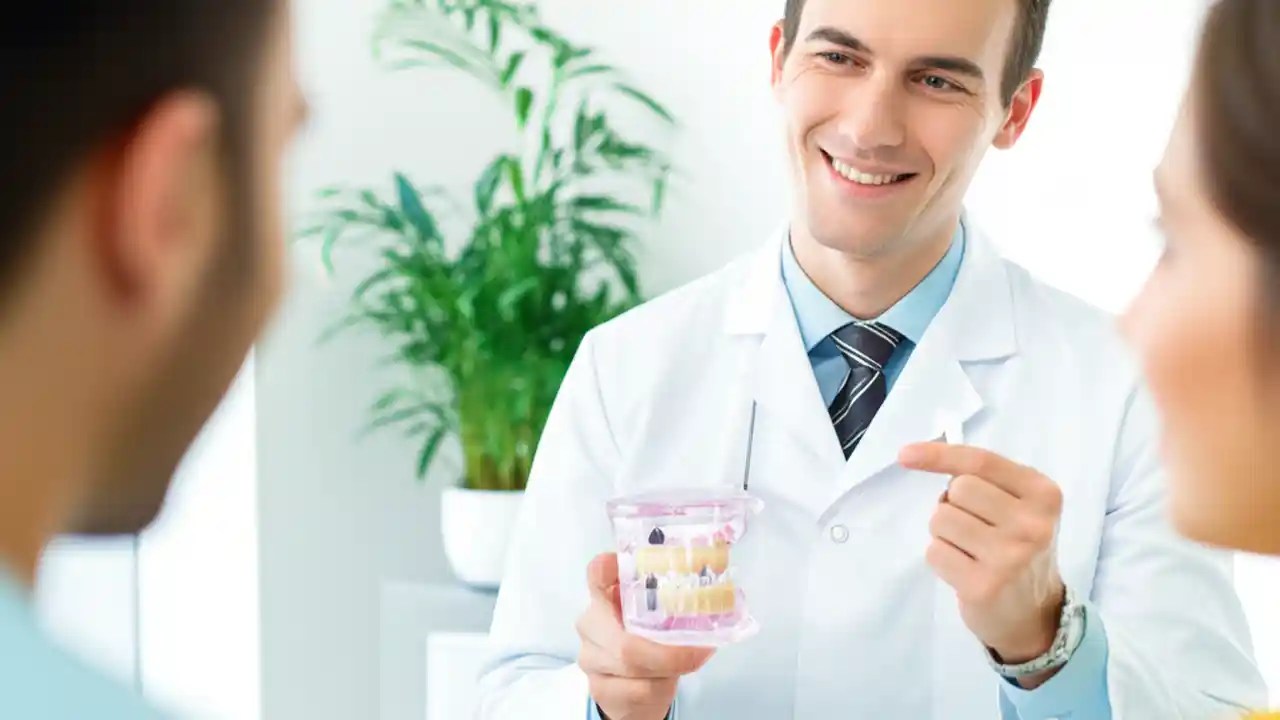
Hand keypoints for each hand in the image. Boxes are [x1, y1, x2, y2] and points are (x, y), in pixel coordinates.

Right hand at [576, 553, 713, 719]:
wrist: (630, 690)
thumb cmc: (647, 644)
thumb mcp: (658, 619)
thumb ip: (673, 605)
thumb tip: (718, 596)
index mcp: (606, 596)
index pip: (598, 575)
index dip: (606, 569)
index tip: (616, 563)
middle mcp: (592, 624)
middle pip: (622, 638)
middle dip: (667, 651)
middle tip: (701, 648)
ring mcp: (591, 658)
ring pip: (632, 666)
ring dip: (670, 666)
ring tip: (693, 660)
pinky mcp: (599, 688)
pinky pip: (638, 689)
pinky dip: (662, 685)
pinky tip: (669, 679)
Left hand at [900, 443, 1065, 683]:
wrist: (1034, 613)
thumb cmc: (1017, 548)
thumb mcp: (1019, 506)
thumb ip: (983, 479)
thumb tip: (914, 455)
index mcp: (1043, 494)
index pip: (981, 462)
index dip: (939, 454)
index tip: (905, 455)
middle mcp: (1032, 524)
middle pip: (957, 489)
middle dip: (952, 504)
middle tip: (972, 527)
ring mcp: (1009, 557)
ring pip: (941, 519)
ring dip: (944, 533)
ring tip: (969, 550)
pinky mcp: (984, 585)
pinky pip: (935, 552)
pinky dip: (941, 558)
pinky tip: (965, 570)